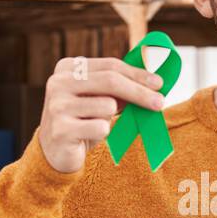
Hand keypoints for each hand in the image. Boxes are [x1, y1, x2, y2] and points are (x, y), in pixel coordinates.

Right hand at [38, 57, 165, 172]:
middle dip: (139, 92)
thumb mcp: (99, 98)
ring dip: (111, 118)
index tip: (160, 83)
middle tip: (160, 103)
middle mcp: (59, 82)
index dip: (138, 74)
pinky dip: (102, 133)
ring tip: (97, 124)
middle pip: (111, 81)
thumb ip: (119, 87)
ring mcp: (57, 105)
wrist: (56, 151)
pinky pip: (100, 128)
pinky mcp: (61, 129)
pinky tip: (88, 136)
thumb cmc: (83, 120)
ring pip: (107, 106)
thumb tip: (154, 82)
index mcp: (68, 68)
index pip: (111, 66)